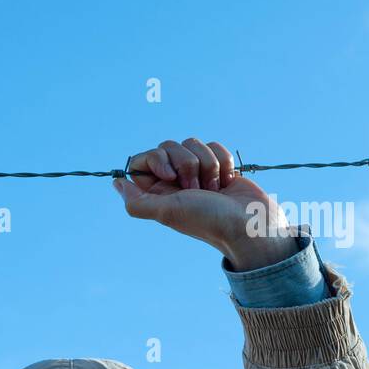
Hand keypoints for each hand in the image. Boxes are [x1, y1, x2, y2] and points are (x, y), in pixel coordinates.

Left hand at [114, 138, 297, 271]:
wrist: (252, 224)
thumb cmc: (210, 221)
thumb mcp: (167, 213)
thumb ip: (137, 202)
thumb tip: (116, 183)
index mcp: (158, 192)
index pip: (142, 159)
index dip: (156, 159)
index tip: (170, 175)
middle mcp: (175, 181)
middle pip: (168, 146)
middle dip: (186, 163)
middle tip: (196, 188)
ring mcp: (197, 173)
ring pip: (193, 143)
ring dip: (207, 165)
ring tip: (215, 189)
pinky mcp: (219, 167)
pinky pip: (214, 146)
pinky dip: (223, 163)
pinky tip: (228, 182)